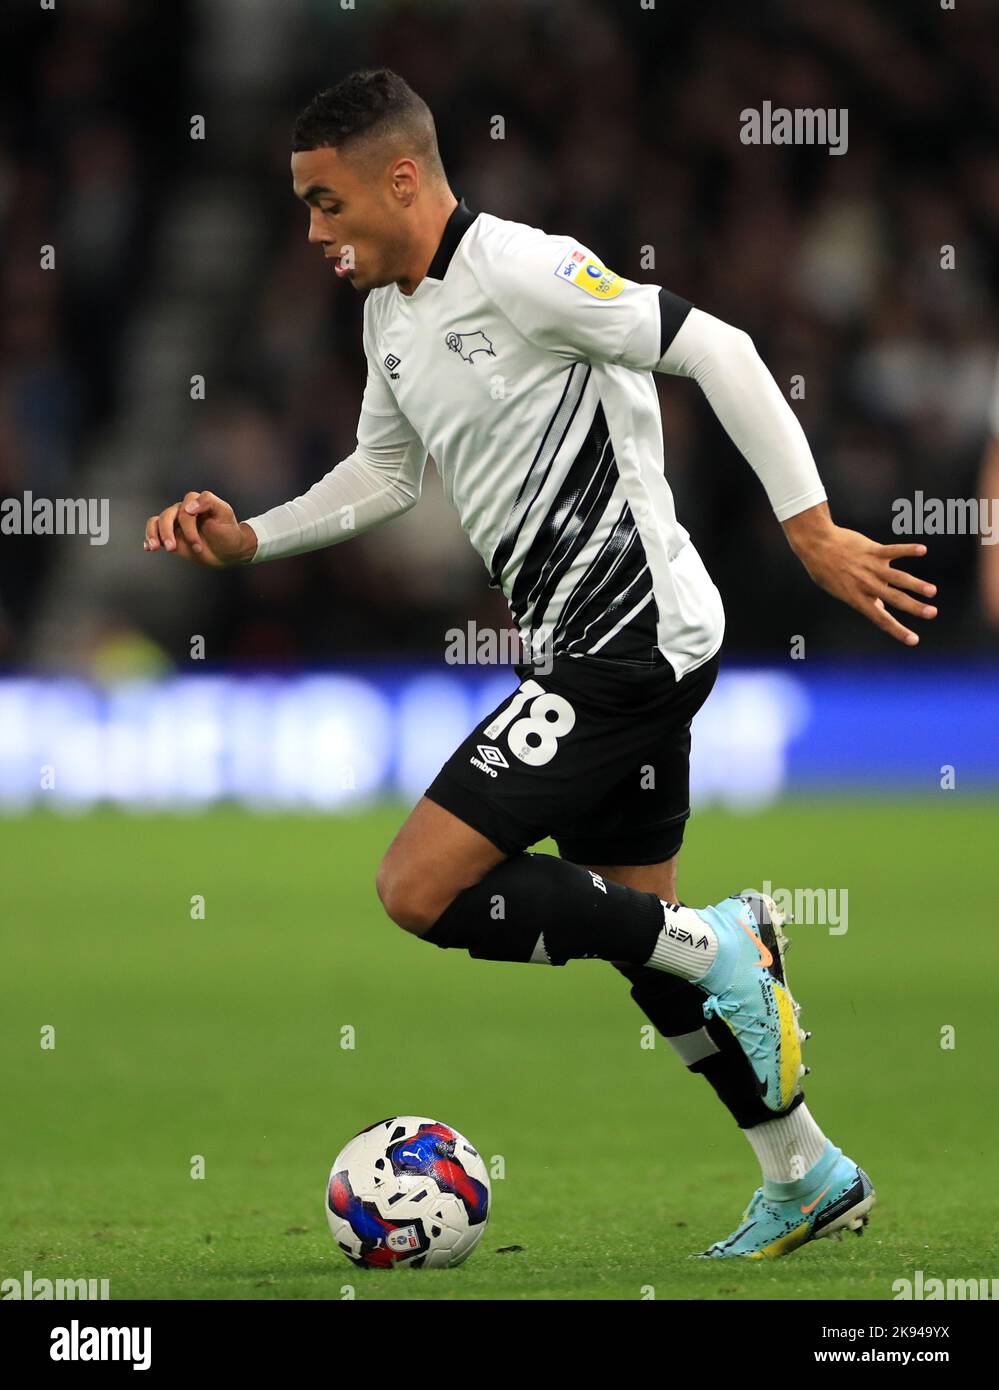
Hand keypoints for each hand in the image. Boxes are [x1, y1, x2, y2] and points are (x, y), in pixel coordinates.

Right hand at [144, 490, 256, 567]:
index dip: (188, 522)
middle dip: (168, 532)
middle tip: (173, 549)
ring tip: (156, 547)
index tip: (195, 540)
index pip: (185, 506)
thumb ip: (209, 502)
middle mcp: (183, 510)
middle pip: (167, 515)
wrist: (228, 551)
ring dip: (154, 534)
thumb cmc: (228, 531)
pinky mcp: (171, 536)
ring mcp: (175, 523)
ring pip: (157, 522)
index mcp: (196, 502)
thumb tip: (188, 506)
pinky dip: (149, 538)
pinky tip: (149, 547)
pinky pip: (154, 532)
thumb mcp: (225, 513)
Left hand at [783, 503, 936, 645]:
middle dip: (915, 607)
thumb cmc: (826, 570)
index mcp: (858, 599)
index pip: (881, 619)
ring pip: (897, 578)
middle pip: (895, 599)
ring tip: (931, 591)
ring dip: (916, 584)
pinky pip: (894, 550)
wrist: (816, 545)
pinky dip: (908, 550)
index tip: (914, 640)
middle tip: (932, 613)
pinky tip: (922, 550)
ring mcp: (871, 567)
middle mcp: (866, 585)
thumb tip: (881, 609)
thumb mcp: (840, 592)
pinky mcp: (873, 550)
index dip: (898, 631)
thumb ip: (863, 601)